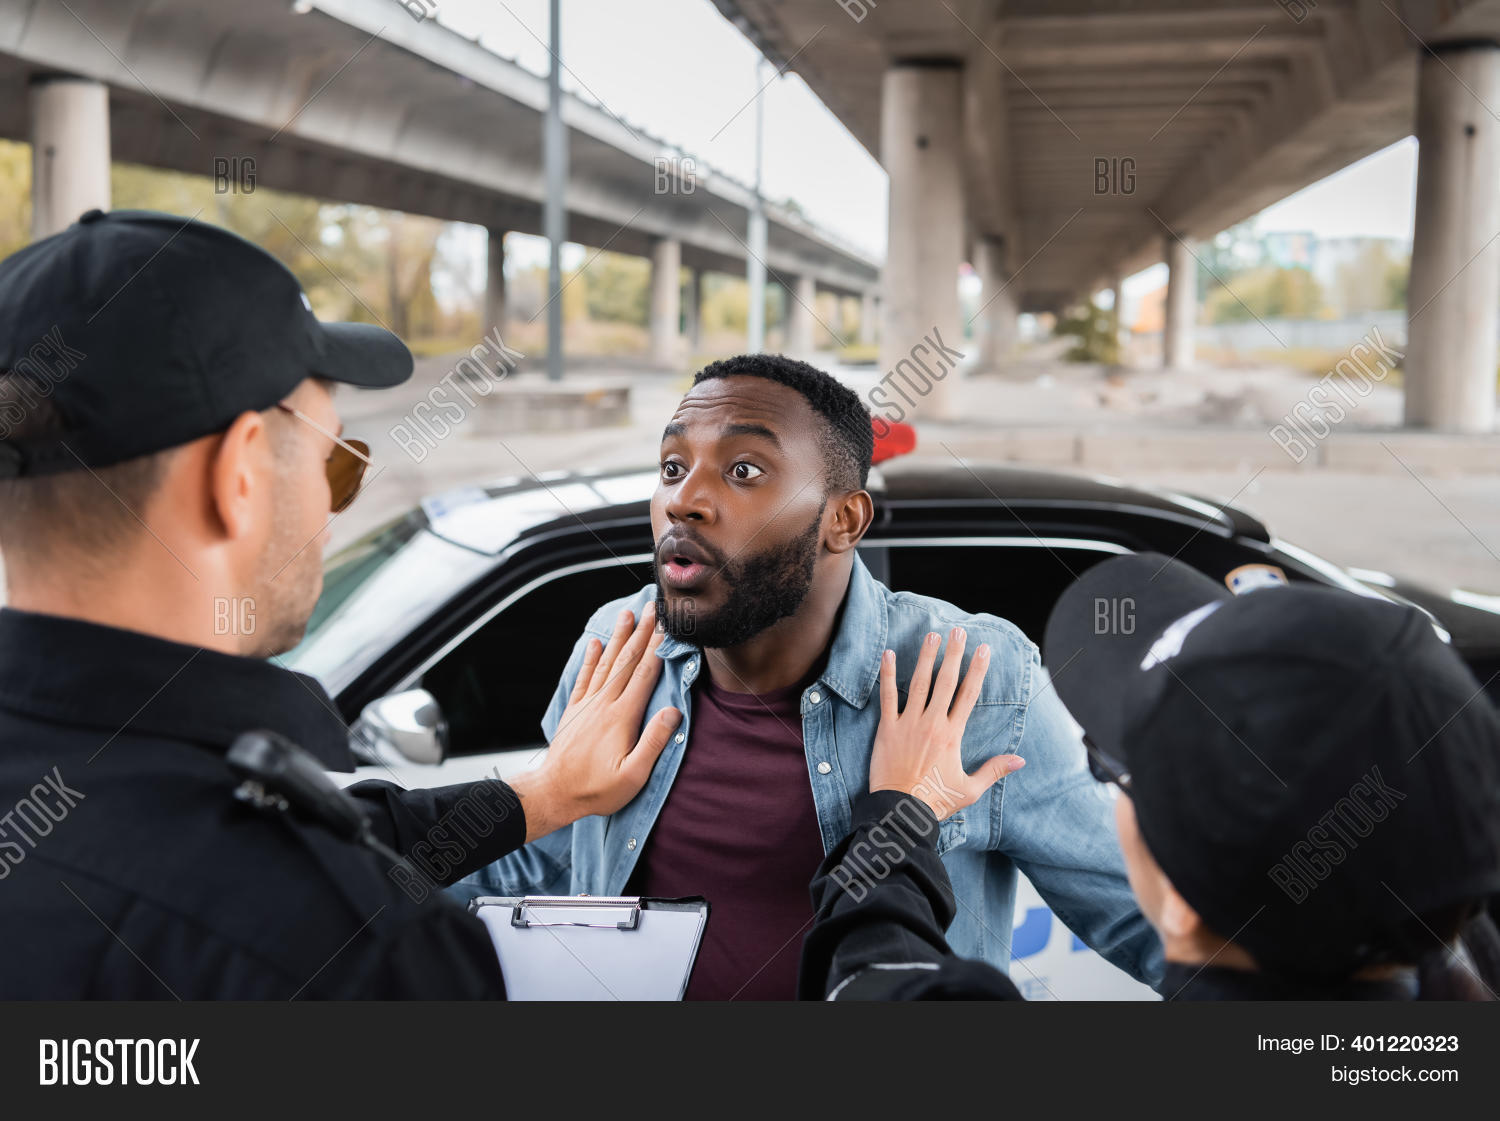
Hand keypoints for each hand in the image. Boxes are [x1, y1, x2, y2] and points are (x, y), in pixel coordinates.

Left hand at [511, 603, 680, 840]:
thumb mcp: (633, 775)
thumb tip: (673, 712)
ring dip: (618, 638)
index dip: (657, 648)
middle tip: (652, 609)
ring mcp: (587, 705)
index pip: (644, 674)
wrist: (554, 793)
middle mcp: (604, 704)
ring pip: (606, 664)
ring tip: (627, 616)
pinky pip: (584, 678)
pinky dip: (591, 659)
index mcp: (621, 717)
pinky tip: (595, 644)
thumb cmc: (596, 790)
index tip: (667, 626)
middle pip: (626, 662)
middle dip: (642, 633)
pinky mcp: (574, 711)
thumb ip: (653, 742)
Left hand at [869, 627, 1024, 820]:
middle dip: (954, 654)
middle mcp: (932, 723)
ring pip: (920, 683)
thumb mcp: (971, 789)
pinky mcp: (887, 728)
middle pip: (946, 681)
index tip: (984, 650)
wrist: (901, 810)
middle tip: (958, 631)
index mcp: (953, 735)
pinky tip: (888, 654)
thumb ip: (994, 770)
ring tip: (932, 635)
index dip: (978, 670)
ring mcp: (908, 723)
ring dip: (927, 657)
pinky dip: (887, 674)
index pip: (969, 695)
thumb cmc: (936, 801)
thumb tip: (1020, 760)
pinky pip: (887, 696)